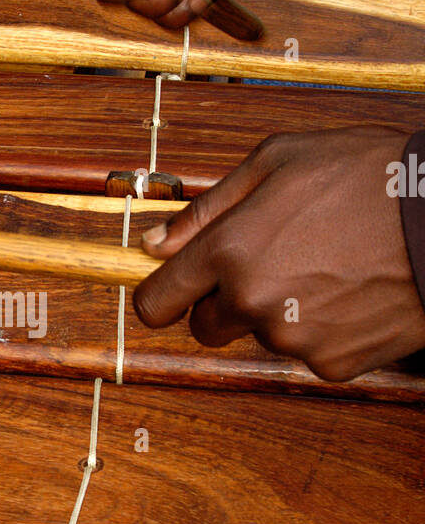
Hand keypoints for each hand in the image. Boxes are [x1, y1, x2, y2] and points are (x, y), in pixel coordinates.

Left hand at [133, 126, 424, 380]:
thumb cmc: (369, 175)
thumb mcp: (279, 160)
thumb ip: (207, 207)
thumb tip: (154, 242)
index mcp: (230, 251)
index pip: (157, 302)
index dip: (161, 296)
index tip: (171, 290)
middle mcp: (253, 302)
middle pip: (206, 327)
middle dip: (224, 302)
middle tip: (270, 263)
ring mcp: (294, 338)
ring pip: (262, 335)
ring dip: (279, 310)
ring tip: (327, 265)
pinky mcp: (333, 363)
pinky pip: (309, 352)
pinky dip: (322, 329)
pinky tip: (351, 291)